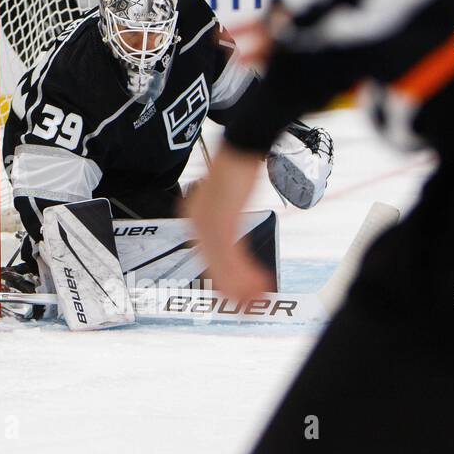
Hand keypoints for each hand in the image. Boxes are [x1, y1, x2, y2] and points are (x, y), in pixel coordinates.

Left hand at [184, 143, 269, 301]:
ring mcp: (206, 219)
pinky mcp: (220, 217)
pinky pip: (229, 253)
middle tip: (245, 307)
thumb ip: (229, 218)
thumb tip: (234, 238)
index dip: (221, 277)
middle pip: (211, 262)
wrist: (242, 145)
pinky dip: (243, 271)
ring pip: (220, 262)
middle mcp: (195, 219)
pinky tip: (257, 283)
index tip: (235, 294)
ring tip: (255, 300)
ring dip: (239, 284)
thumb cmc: (239, 169)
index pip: (206, 254)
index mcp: (196, 214)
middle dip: (229, 287)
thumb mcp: (230, 199)